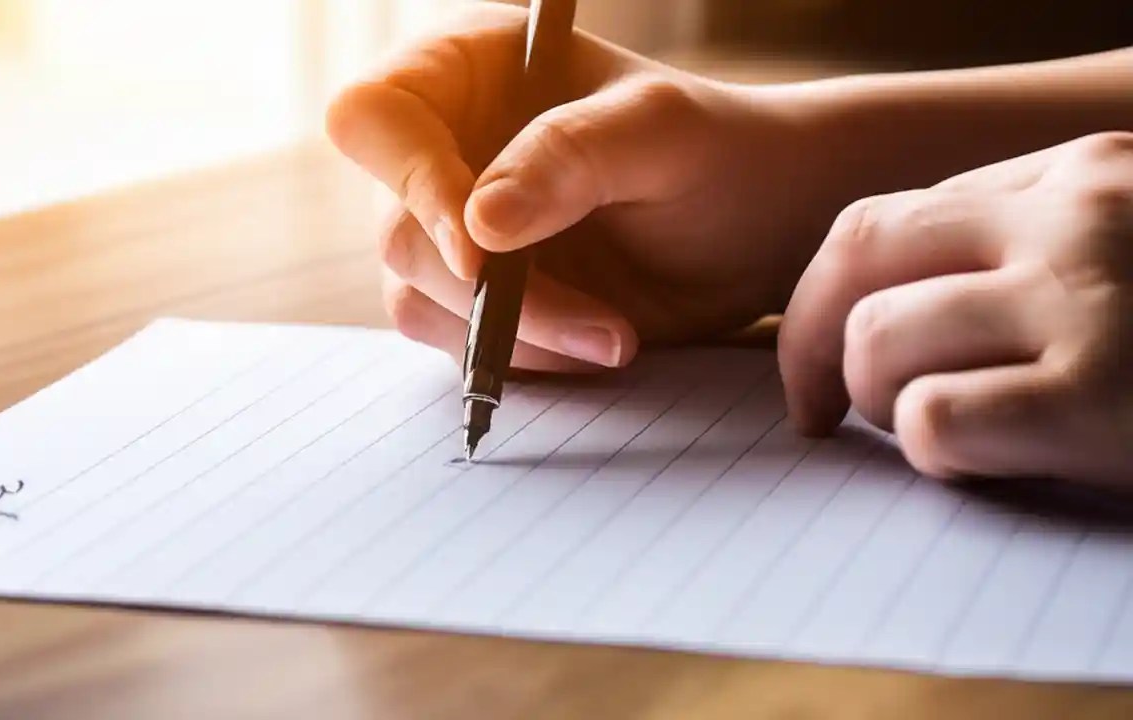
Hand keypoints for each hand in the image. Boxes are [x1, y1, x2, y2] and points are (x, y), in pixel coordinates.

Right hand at [327, 3, 827, 370]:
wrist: (758, 231)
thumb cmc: (718, 154)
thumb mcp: (660, 134)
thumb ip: (570, 159)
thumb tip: (477, 227)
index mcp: (468, 69)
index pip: (375, 116)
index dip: (411, 182)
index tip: (483, 249)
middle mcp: (445, 146)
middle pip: (396, 228)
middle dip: (491, 292)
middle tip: (598, 323)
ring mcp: (453, 227)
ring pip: (417, 297)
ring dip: (513, 334)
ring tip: (614, 337)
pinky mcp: (476, 294)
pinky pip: (454, 340)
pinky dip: (521, 357)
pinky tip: (595, 344)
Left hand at [780, 132, 1132, 484]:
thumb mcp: (1121, 256)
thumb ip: (1023, 256)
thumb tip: (883, 315)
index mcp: (1081, 173)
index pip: (891, 217)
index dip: (832, 297)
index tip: (825, 357)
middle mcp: (1075, 215)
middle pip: (855, 253)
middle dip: (808, 341)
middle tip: (816, 410)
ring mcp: (1082, 299)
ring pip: (875, 337)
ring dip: (882, 404)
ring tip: (952, 439)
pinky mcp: (1097, 398)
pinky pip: (933, 417)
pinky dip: (939, 455)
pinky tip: (995, 467)